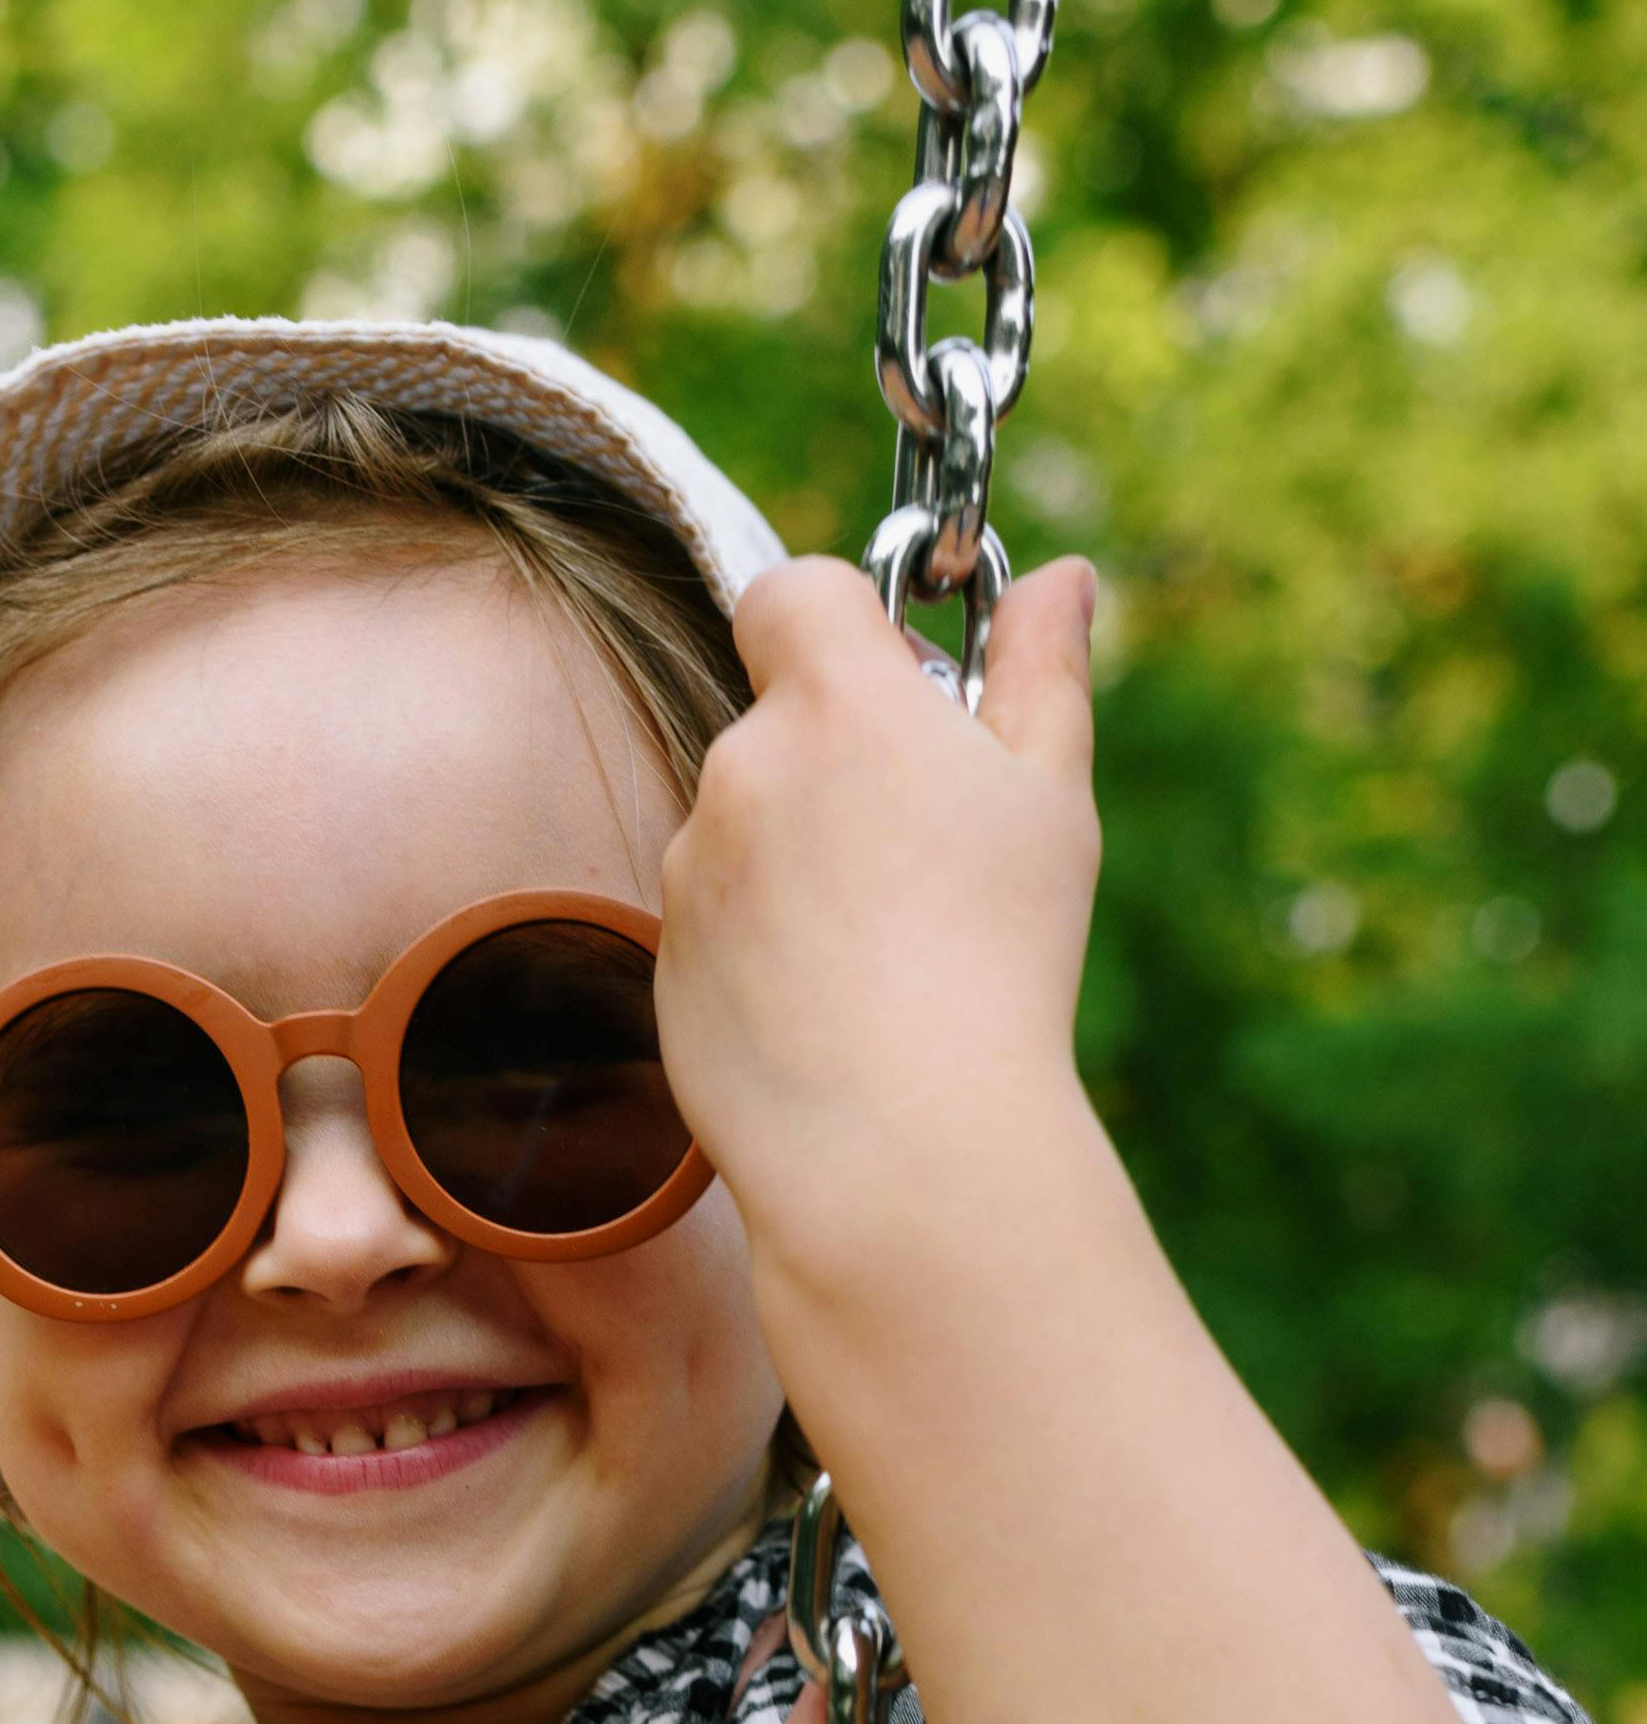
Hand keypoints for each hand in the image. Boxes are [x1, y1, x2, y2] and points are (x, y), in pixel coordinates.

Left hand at [654, 555, 1102, 1273]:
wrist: (899, 1144)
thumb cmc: (998, 962)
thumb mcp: (1051, 797)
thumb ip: (1042, 669)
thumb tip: (1059, 579)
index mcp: (837, 701)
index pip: (793, 590)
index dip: (840, 619)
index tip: (896, 679)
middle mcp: (741, 768)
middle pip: (779, 722)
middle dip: (839, 759)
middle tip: (926, 847)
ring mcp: (691, 869)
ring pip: (746, 828)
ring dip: (802, 857)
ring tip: (889, 950)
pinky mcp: (664, 960)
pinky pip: (720, 922)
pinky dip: (767, 945)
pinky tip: (837, 1010)